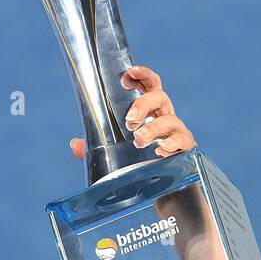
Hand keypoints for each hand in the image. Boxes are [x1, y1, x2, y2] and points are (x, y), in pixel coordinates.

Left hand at [69, 64, 196, 161]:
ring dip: (153, 128)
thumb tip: (75, 144)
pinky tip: (159, 151)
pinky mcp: (186, 148)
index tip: (129, 73)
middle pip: (159, 97)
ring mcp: (177, 131)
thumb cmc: (140, 162)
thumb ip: (97, 148)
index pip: (150, 85)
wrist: (162, 186)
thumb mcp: (116, 153)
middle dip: (143, 104)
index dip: (142, 75)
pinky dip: (171, 144)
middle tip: (129, 121)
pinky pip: (182, 141)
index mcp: (150, 111)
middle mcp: (165, 116)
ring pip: (169, 120)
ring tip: (138, 140)